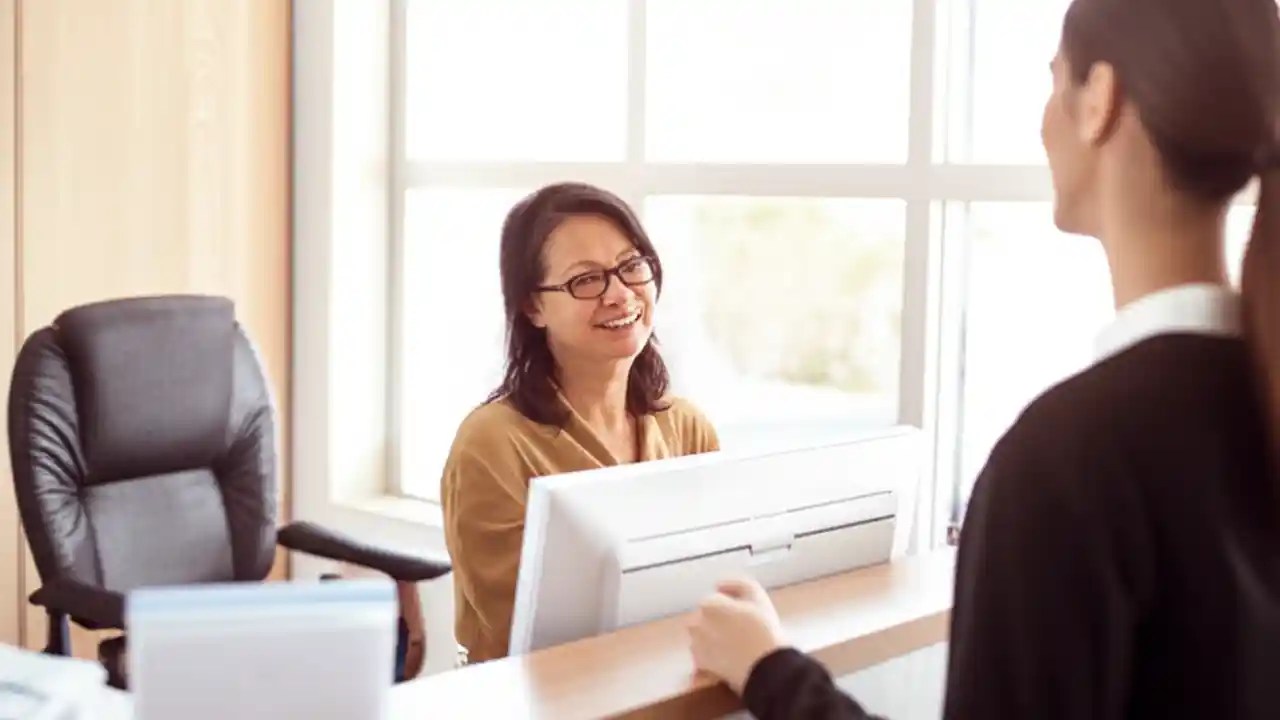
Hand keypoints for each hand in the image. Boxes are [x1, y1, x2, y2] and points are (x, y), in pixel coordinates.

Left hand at [687, 576, 788, 694]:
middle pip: (706, 617)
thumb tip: (718, 586)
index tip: (744, 616)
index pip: (716, 600)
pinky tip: (729, 657)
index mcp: (709, 604)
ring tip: (735, 645)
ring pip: (702, 635)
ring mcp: (696, 644)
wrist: (766, 667)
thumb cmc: (763, 629)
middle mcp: (697, 622)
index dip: (731, 607)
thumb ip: (736, 583)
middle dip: (718, 621)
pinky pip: (702, 654)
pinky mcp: (700, 664)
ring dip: (712, 636)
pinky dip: (711, 654)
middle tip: (739, 631)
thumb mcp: (757, 595)